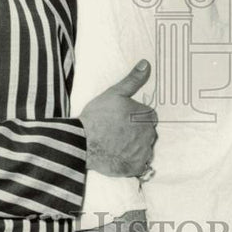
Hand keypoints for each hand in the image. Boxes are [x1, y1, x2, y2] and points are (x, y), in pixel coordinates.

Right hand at [80, 60, 157, 177]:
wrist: (82, 141)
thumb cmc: (98, 116)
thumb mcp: (115, 93)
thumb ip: (133, 80)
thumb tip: (146, 64)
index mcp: (147, 117)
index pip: (149, 116)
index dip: (136, 116)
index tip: (123, 119)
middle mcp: (149, 135)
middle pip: (148, 133)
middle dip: (137, 131)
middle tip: (117, 131)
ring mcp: (143, 153)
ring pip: (144, 148)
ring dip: (135, 147)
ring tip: (116, 143)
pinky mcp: (135, 167)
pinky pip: (139, 164)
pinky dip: (131, 161)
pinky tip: (118, 155)